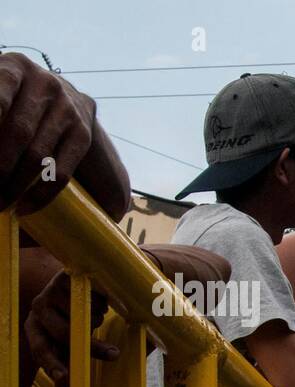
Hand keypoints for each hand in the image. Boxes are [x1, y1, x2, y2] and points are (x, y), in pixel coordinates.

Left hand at [0, 53, 95, 214]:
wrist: (65, 100)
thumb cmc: (15, 100)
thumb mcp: (0, 94)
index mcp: (14, 66)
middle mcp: (45, 83)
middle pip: (17, 132)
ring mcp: (68, 109)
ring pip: (37, 156)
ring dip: (12, 186)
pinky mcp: (83, 134)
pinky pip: (60, 172)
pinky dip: (39, 195)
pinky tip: (22, 208)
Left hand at [24, 270, 113, 386]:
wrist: (84, 283)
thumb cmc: (77, 320)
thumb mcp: (71, 342)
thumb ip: (70, 361)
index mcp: (34, 328)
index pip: (40, 349)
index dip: (53, 366)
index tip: (67, 381)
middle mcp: (38, 308)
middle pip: (64, 333)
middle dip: (92, 347)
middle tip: (114, 355)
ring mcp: (51, 290)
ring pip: (84, 316)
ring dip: (97, 321)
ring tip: (98, 317)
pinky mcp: (69, 276)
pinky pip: (94, 298)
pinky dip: (103, 305)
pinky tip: (100, 302)